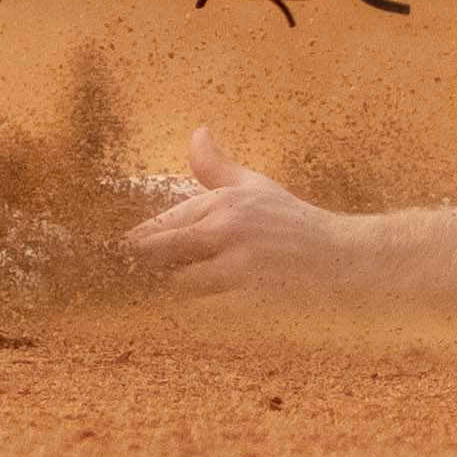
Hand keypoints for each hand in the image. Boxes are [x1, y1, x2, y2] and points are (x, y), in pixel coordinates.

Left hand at [125, 124, 382, 297]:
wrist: (344, 261)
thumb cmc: (297, 223)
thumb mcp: (258, 188)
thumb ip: (218, 168)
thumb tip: (197, 133)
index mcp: (222, 204)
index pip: (159, 227)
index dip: (131, 247)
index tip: (112, 258)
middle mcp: (225, 232)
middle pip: (156, 256)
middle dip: (137, 271)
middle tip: (120, 285)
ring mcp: (236, 269)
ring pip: (175, 289)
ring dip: (164, 297)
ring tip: (151, 306)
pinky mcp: (248, 303)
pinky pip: (202, 315)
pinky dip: (190, 319)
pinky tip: (184, 323)